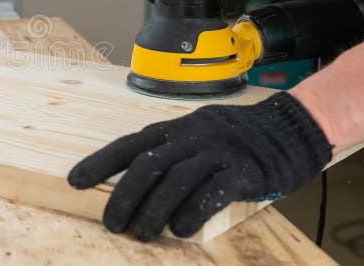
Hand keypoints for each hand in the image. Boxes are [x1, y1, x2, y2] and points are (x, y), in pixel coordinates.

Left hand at [67, 92, 331, 241]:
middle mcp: (191, 136)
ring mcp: (217, 152)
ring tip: (141, 235)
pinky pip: (212, 194)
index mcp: (173, 128)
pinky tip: (181, 231)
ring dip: (153, 212)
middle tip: (112, 223)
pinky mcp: (243, 171)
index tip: (75, 181)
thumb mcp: (194, 136)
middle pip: (147, 164)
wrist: (288, 129)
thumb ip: (167, 154)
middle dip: (123, 197)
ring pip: (175, 181)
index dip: (99, 162)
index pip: (128, 144)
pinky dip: (191, 214)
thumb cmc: (232, 140)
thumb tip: (130, 187)